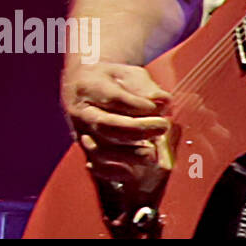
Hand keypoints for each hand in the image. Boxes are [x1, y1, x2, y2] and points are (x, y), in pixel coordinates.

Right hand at [62, 61, 171, 190]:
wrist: (82, 84)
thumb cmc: (112, 78)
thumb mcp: (129, 73)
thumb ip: (146, 87)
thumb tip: (164, 102)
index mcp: (90, 87)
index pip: (113, 99)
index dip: (137, 105)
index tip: (159, 107)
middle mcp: (81, 113)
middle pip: (106, 124)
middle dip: (137, 129)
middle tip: (163, 127)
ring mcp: (81, 133)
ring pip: (99, 149)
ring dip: (127, 154)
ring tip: (151, 154)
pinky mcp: (85, 149)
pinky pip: (95, 165)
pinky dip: (112, 172)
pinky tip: (131, 172)